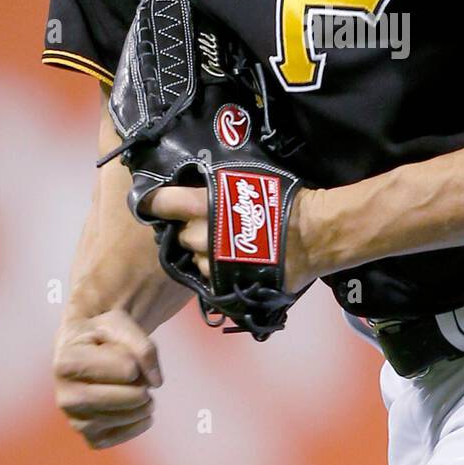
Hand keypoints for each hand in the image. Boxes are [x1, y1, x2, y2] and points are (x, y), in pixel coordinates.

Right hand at [53, 308, 162, 449]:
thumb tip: (157, 383)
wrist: (84, 347)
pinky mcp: (87, 434)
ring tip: (145, 395)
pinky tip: (142, 413)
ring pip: (117, 421)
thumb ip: (144, 347)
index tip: (128, 356)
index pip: (124, 370)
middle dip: (139, 391)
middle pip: (118, 399)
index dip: (135, 363)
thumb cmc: (102, 333)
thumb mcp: (121, 324)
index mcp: (67, 363)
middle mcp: (64, 395)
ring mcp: (73, 418)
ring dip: (140, 409)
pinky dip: (134, 427)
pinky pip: (112, 439)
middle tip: (144, 383)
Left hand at [143, 184, 317, 293]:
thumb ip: (217, 185)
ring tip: (223, 247)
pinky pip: (210, 277)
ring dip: (201, 253)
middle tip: (206, 226)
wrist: (311, 235)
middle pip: (179, 234)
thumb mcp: (247, 180)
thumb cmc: (282, 200)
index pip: (161, 202)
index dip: (155, 203)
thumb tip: (196, 184)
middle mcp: (201, 235)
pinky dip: (216, 271)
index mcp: (203, 205)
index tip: (152, 204)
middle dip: (188, 230)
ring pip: (193, 258)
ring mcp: (211, 262)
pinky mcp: (224, 283)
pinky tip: (231, 263)